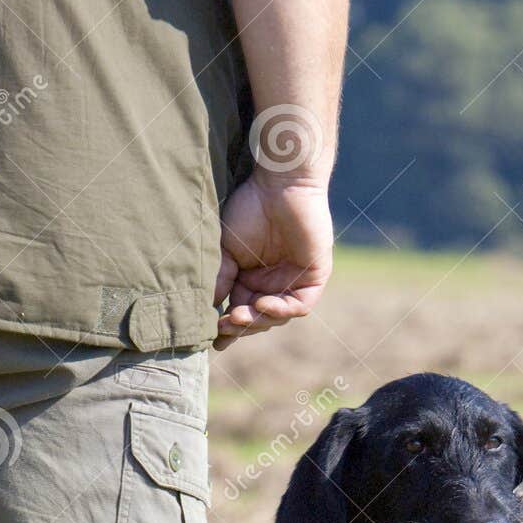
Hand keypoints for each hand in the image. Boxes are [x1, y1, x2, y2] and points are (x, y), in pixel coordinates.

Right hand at [213, 173, 333, 346]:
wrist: (279, 183)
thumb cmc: (250, 208)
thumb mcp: (226, 249)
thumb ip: (221, 278)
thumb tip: (207, 308)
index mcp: (251, 278)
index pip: (239, 311)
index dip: (227, 328)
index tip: (211, 339)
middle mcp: (273, 284)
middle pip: (258, 319)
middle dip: (240, 327)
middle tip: (223, 327)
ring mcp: (294, 281)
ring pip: (278, 317)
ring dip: (258, 320)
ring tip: (238, 317)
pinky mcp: (314, 276)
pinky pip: (301, 305)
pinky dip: (282, 310)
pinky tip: (263, 305)